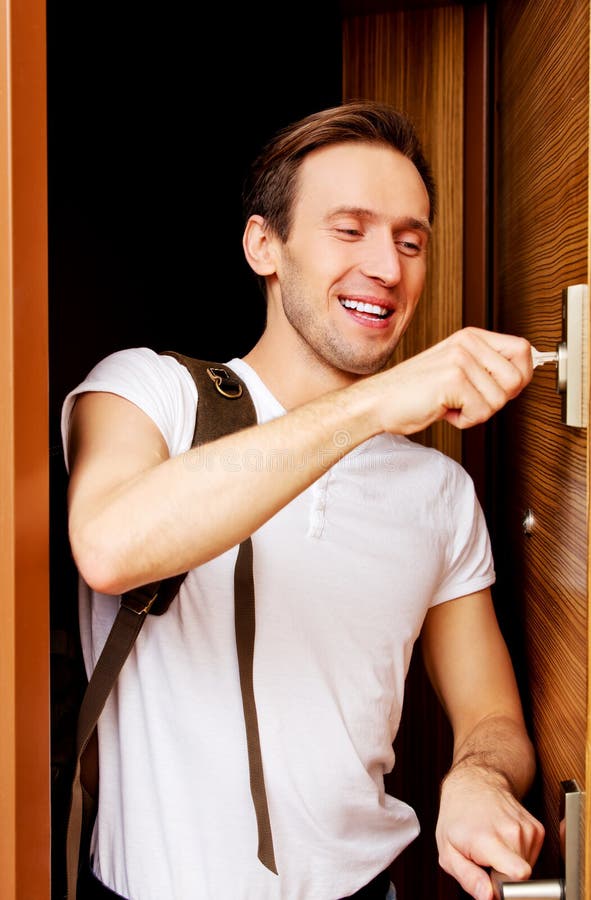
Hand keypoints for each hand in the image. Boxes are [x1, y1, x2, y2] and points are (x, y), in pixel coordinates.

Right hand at [375, 326, 532, 435]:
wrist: (378, 402)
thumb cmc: (413, 393)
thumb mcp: (456, 371)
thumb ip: (486, 370)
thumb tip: (521, 378)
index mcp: (470, 337)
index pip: (522, 350)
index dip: (519, 376)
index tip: (499, 389)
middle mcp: (467, 344)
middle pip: (517, 379)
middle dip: (496, 400)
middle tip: (468, 399)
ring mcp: (460, 360)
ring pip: (499, 400)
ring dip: (476, 412)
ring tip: (452, 403)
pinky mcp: (453, 380)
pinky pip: (481, 412)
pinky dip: (464, 420)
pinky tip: (445, 409)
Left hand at [435, 762, 544, 899]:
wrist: (475, 783)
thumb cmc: (458, 816)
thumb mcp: (448, 850)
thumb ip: (468, 878)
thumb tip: (487, 897)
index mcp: (488, 839)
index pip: (518, 876)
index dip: (504, 890)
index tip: (491, 883)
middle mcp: (511, 832)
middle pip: (519, 879)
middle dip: (502, 878)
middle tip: (485, 861)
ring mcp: (527, 829)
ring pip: (526, 869)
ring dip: (509, 865)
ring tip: (493, 847)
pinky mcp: (537, 829)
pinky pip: (532, 857)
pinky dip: (518, 854)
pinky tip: (504, 840)